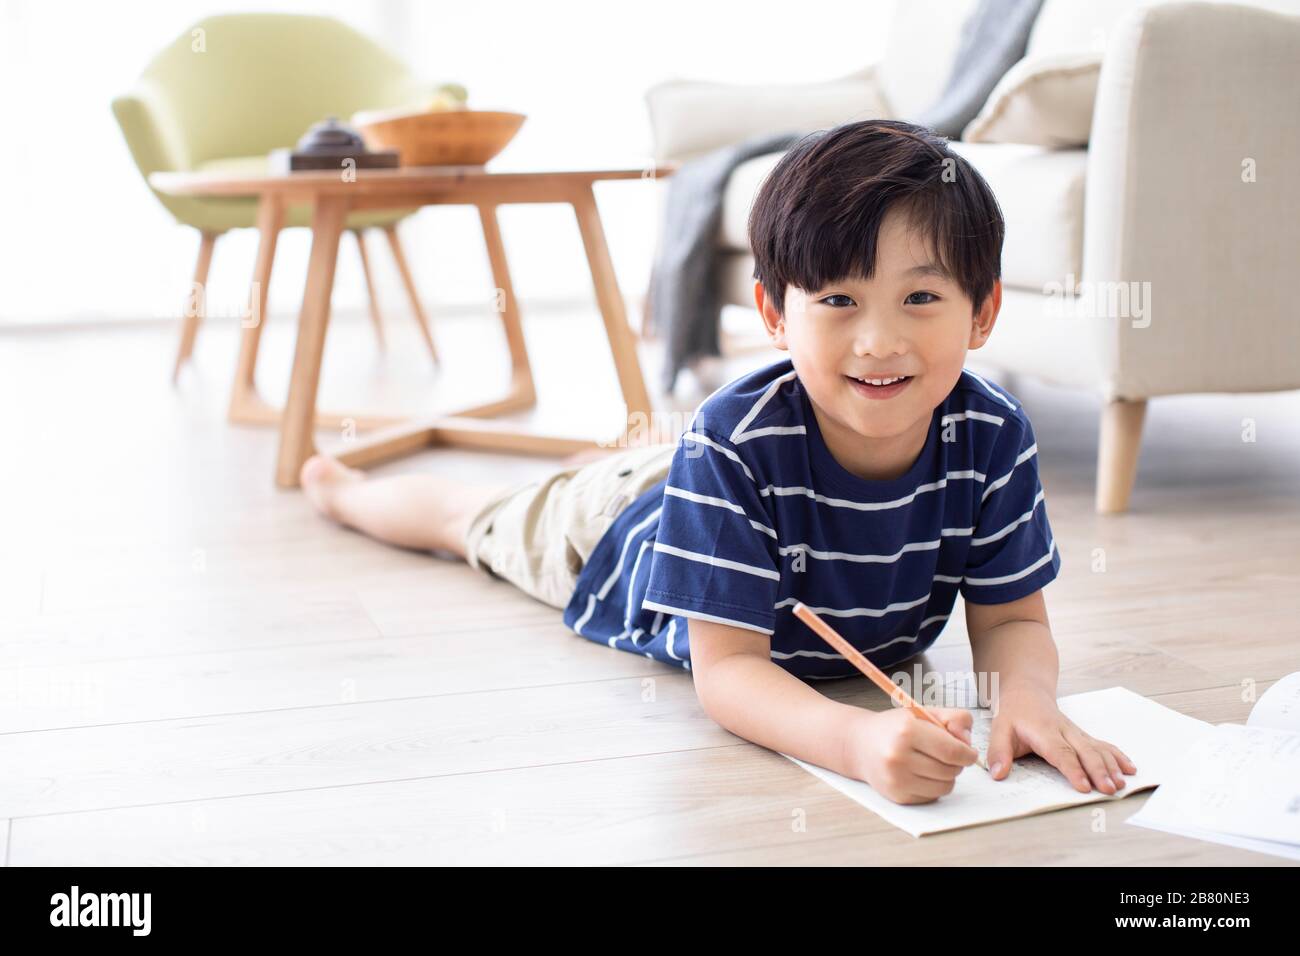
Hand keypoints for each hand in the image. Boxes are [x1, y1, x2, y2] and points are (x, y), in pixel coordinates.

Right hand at [844, 706, 980, 804]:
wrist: (859, 745)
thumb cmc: (894, 727)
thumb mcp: (923, 712)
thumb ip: (954, 718)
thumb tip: (968, 741)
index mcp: (906, 731)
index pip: (952, 751)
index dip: (968, 754)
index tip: (969, 753)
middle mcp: (899, 757)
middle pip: (950, 770)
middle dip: (956, 764)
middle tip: (948, 755)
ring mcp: (897, 779)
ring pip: (944, 787)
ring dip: (946, 777)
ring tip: (934, 763)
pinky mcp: (897, 796)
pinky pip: (932, 797)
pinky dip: (933, 787)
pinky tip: (922, 774)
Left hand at [987, 681, 1137, 793]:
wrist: (1026, 690)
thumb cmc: (1013, 712)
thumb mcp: (998, 728)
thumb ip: (998, 752)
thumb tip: (998, 774)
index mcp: (1044, 731)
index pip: (1061, 753)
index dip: (1073, 770)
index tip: (1084, 786)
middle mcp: (1065, 731)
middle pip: (1085, 752)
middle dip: (1099, 771)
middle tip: (1109, 789)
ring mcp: (1076, 733)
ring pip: (1097, 749)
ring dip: (1111, 766)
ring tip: (1121, 783)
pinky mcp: (1082, 736)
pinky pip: (1103, 745)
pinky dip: (1117, 756)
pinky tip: (1130, 768)